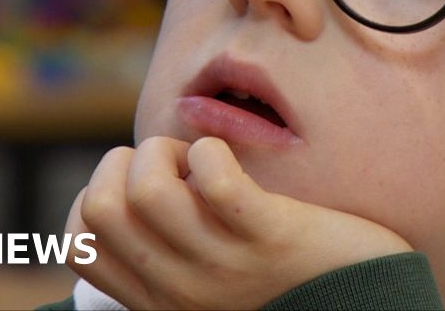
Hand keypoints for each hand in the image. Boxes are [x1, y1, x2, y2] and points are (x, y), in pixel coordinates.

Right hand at [65, 136, 411, 309]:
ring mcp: (223, 265)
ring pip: (146, 188)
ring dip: (168, 149)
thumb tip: (128, 186)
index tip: (141, 185)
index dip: (94, 193)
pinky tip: (228, 158)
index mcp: (157, 299)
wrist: (365, 304)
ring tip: (202, 160)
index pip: (79, 241)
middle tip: (172, 163)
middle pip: (101, 207)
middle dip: (125, 161)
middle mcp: (180, 289)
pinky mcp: (270, 236)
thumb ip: (167, 249)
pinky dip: (212, 150)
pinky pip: (214, 179)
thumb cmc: (282, 276)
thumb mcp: (207, 277)